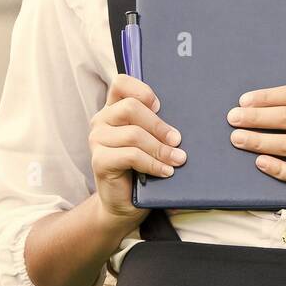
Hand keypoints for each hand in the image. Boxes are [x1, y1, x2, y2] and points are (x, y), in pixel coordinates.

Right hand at [88, 74, 185, 221]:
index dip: (142, 90)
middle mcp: (101, 120)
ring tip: (178, 159)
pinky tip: (166, 171)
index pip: (121, 83)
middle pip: (131, 108)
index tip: (160, 106)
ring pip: (133, 134)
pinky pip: (131, 155)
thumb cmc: (141, 167)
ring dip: (160, 148)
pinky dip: (152, 163)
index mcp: (114, 109)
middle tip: (177, 140)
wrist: (124, 202)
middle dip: (159, 125)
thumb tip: (188, 116)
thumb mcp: (151, 140)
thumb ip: (157, 125)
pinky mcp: (99, 161)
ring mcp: (97, 140)